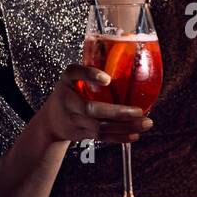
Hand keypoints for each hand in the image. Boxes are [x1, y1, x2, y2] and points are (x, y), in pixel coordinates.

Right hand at [39, 65, 154, 145]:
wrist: (51, 121)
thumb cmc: (69, 93)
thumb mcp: (73, 78)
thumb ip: (91, 71)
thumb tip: (126, 59)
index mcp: (67, 81)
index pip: (74, 73)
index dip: (91, 75)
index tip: (107, 79)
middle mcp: (69, 102)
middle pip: (92, 109)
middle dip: (117, 112)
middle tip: (138, 111)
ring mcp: (75, 120)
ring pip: (100, 127)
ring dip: (125, 127)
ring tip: (145, 123)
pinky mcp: (82, 134)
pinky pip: (102, 137)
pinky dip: (119, 137)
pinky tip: (135, 135)